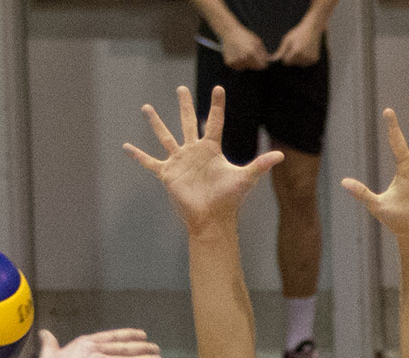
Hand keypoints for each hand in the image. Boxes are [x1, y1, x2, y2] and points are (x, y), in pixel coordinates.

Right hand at [28, 328, 162, 357]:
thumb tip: (44, 333)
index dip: (129, 335)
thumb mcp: (48, 356)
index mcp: (84, 343)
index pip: (112, 336)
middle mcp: (96, 350)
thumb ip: (49, 344)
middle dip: (143, 347)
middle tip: (155, 347)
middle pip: (125, 348)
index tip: (141, 334)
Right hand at [125, 86, 283, 232]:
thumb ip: (261, 164)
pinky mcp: (168, 173)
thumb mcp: (245, 178)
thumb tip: (282, 155)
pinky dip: (138, 155)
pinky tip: (126, 146)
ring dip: (156, 123)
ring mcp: (180, 161)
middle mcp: (194, 152)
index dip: (216, 106)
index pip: (214, 122)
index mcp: (211, 149)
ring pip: (166, 137)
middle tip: (181, 88)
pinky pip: (150, 162)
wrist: (212, 218)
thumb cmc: (229, 199)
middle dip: (185, 105)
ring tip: (147, 107)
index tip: (218, 88)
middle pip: (187, 122)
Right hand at [218, 23, 270, 70]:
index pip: (262, 66)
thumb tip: (268, 61)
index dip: (263, 63)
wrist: (230, 32)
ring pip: (246, 68)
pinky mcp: (229, 62)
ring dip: (247, 63)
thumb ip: (264, 52)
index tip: (262, 60)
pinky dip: (239, 63)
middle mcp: (243, 58)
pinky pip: (238, 67)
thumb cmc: (245, 36)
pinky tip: (237, 55)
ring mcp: (235, 61)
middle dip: (255, 63)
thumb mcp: (257, 41)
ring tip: (243, 53)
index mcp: (251, 52)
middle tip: (250, 54)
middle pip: (254, 68)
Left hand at [271, 18, 323, 66]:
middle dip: (291, 57)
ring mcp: (311, 59)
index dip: (285, 56)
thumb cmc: (298, 32)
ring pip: (299, 64)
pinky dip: (304, 59)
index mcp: (297, 51)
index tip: (288, 48)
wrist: (312, 28)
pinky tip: (306, 51)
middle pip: (293, 63)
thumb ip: (280, 51)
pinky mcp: (315, 59)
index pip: (286, 62)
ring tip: (300, 48)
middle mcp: (305, 56)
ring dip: (297, 59)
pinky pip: (306, 64)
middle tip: (296, 46)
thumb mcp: (287, 40)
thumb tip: (272, 59)